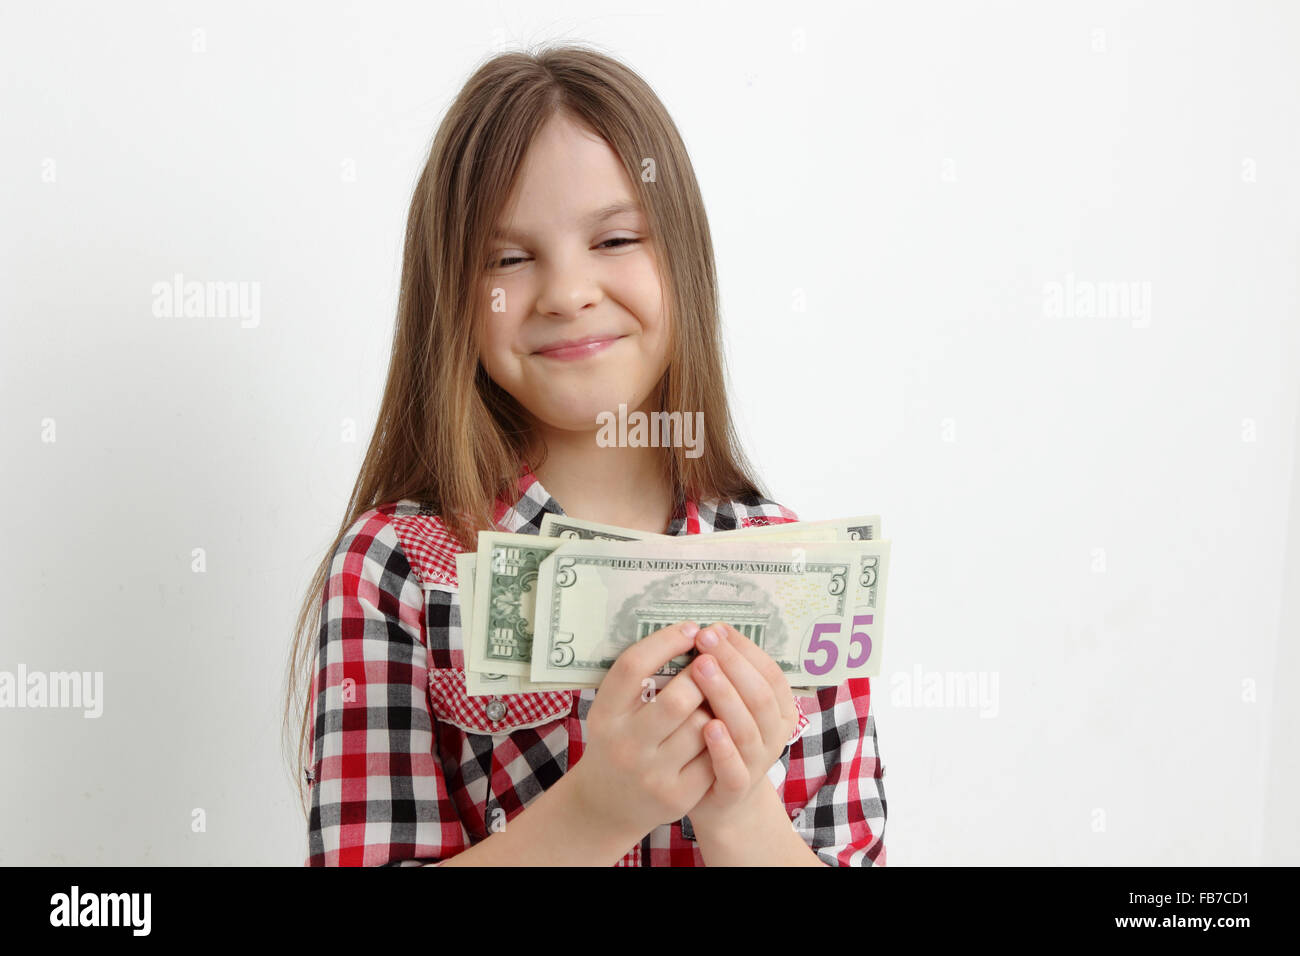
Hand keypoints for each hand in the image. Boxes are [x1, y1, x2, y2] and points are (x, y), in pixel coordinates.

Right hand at [568, 621, 718, 840]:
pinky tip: (716, 732)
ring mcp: (651, 774)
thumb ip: (639, 678)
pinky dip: (720, 739)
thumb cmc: (619, 741)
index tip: (690, 630)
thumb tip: (691, 633)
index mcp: (605, 714)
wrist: (608, 804)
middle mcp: (625, 745)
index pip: (632, 666)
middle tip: (711, 667)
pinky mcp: (677, 797)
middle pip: (678, 698)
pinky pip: (714, 757)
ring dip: (714, 708)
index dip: (665, 642)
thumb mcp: (614, 709)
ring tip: (711, 702)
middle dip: (702, 677)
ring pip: (703, 727)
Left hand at [683, 622, 798, 832]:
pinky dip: (723, 746)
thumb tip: (709, 630)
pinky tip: (707, 726)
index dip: (743, 648)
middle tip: (705, 640)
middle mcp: (773, 734)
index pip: (769, 671)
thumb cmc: (723, 742)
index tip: (715, 628)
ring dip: (724, 694)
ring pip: (747, 726)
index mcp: (778, 709)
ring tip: (701, 668)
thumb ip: (728, 676)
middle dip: (732, 663)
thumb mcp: (733, 706)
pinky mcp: (737, 787)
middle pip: (759, 694)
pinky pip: (734, 766)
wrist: (724, 802)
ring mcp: (757, 761)